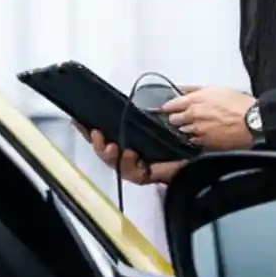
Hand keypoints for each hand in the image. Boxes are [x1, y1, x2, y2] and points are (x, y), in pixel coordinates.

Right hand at [72, 120, 186, 184]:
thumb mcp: (156, 120)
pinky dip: (128, 163)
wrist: (197, 154)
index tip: (78, 120)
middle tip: (96, 134)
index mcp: (129, 139)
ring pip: (113, 163)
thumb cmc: (178, 138)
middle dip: (96, 143)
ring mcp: (135, 166)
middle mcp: (129, 153)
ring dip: (108, 154)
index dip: (88, 128)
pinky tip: (130, 153)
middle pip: (104, 150)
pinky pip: (131, 173)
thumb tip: (123, 100)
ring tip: (112, 145)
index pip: (104, 134)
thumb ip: (139, 113)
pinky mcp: (144, 176)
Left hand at [159, 87, 255, 150]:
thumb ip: (195, 89)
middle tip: (180, 117)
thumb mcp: (216, 89)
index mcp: (195, 101)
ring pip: (182, 131)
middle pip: (174, 119)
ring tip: (195, 125)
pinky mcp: (205, 143)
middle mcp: (193, 116)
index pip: (171, 105)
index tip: (166, 108)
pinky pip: (193, 141)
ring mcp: (198, 131)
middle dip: (175, 118)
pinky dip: (195, 138)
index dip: (168, 107)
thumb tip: (181, 89)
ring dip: (185, 128)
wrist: (252, 122)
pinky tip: (202, 134)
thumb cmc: (239, 104)